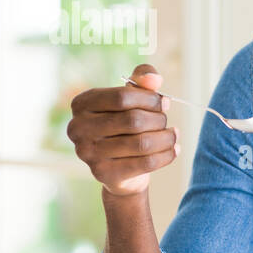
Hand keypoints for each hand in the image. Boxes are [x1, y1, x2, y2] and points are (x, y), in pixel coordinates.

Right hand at [68, 63, 179, 197]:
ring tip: (173, 135)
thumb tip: (154, 79)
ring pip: (142, 143)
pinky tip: (174, 149)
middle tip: (166, 121)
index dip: (150, 99)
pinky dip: (167, 155)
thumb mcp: (132, 98)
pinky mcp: (103, 173)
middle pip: (133, 120)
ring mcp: (88, 153)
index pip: (123, 97)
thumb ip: (143, 80)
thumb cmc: (126, 125)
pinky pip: (146, 163)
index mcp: (82, 103)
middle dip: (158, 119)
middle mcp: (78, 128)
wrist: (120, 169)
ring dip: (166, 138)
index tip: (164, 102)